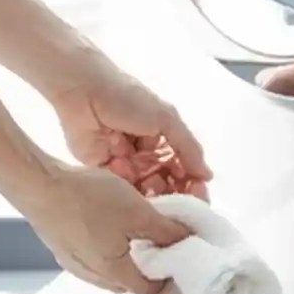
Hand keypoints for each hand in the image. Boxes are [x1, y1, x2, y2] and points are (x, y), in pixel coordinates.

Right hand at [20, 162, 190, 293]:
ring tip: (133, 233)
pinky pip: (90, 258)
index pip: (148, 289)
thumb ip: (167, 230)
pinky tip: (105, 226)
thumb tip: (189, 241)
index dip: (167, 276)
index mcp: (115, 273)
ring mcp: (72, 263)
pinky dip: (104, 250)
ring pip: (107, 271)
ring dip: (123, 259)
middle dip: (145, 269)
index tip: (177, 256)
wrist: (38, 185)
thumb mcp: (139, 211)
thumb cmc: (89, 199)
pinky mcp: (60, 248)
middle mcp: (92, 276)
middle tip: (158, 244)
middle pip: (128, 283)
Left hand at [50, 47, 212, 200]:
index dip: (192, 183)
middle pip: (165, 182)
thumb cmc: (129, 100)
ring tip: (155, 190)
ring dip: (153, 193)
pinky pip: (122, 187)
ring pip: (145, 188)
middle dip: (174, 192)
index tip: (198, 195)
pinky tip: (135, 189)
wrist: (84, 92)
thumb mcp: (167, 119)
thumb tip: (208, 175)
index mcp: (163, 140)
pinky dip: (130, 189)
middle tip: (178, 200)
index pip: (183, 169)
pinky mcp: (104, 170)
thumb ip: (189, 148)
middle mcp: (146, 155)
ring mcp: (126, 164)